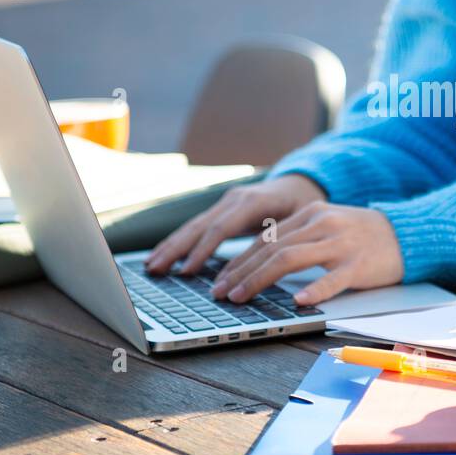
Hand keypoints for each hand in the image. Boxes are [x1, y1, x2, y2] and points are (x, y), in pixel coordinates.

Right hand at [144, 174, 325, 274]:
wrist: (301, 184)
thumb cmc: (304, 205)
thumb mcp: (299, 220)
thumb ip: (282, 239)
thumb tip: (269, 265)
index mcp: (252, 201)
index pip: (221, 228)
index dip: (203, 250)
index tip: (187, 271)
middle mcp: (234, 199)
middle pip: (199, 226)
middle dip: (176, 249)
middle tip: (155, 270)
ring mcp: (226, 203)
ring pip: (193, 225)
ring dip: (171, 246)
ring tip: (151, 266)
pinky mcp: (222, 210)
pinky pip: (197, 226)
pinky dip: (180, 241)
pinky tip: (164, 255)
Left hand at [210, 202, 403, 305]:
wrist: (406, 234)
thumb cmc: (361, 236)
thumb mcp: (326, 227)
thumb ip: (298, 238)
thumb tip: (259, 261)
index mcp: (310, 214)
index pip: (265, 237)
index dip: (239, 260)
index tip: (221, 280)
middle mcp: (322, 224)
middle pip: (272, 248)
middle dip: (241, 272)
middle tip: (221, 294)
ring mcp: (340, 243)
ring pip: (292, 259)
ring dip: (261, 280)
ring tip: (242, 297)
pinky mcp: (359, 264)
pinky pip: (333, 278)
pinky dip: (314, 289)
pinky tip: (298, 300)